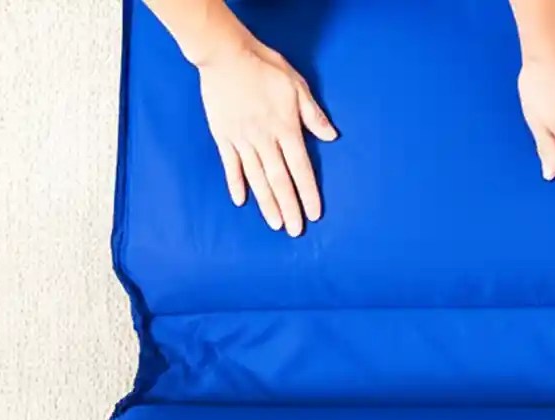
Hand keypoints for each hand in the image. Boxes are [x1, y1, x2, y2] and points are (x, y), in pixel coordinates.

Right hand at [198, 39, 336, 235]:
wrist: (226, 55)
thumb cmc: (265, 66)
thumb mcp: (297, 86)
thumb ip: (313, 114)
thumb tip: (331, 137)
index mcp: (286, 128)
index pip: (301, 168)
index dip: (308, 192)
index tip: (315, 212)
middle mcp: (265, 139)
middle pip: (280, 180)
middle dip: (289, 207)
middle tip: (295, 230)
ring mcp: (242, 139)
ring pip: (257, 178)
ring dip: (267, 202)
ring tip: (275, 224)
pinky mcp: (223, 136)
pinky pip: (231, 165)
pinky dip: (235, 183)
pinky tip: (240, 201)